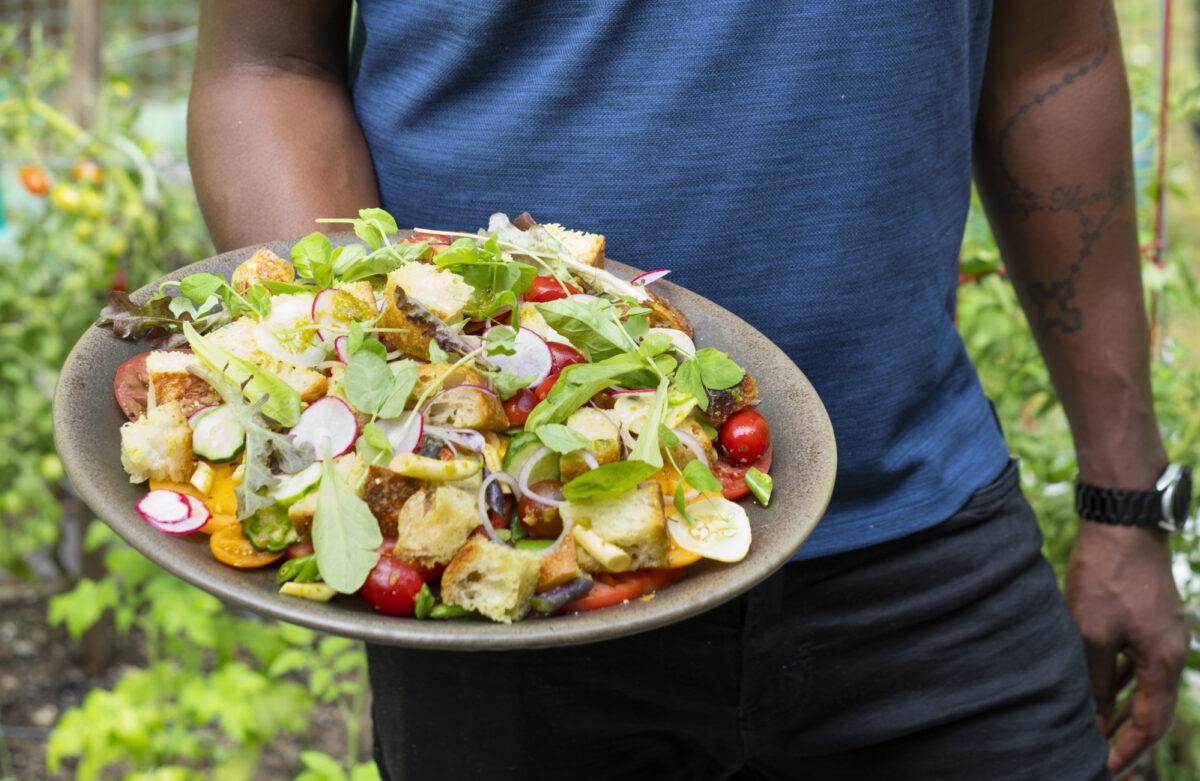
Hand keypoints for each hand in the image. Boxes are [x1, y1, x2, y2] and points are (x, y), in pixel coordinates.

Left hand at [1064, 521, 1187, 775]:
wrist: (1122, 524)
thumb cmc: (1107, 576)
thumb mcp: (1091, 633)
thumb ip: (1092, 680)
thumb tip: (1091, 719)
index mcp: (1161, 662)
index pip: (1150, 723)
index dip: (1127, 749)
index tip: (1104, 769)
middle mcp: (1168, 652)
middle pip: (1151, 709)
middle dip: (1127, 736)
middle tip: (1101, 758)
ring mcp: (1159, 635)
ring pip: (1141, 686)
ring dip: (1120, 709)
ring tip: (1095, 730)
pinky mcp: (1145, 618)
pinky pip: (1134, 662)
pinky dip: (1117, 680)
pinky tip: (1097, 688)